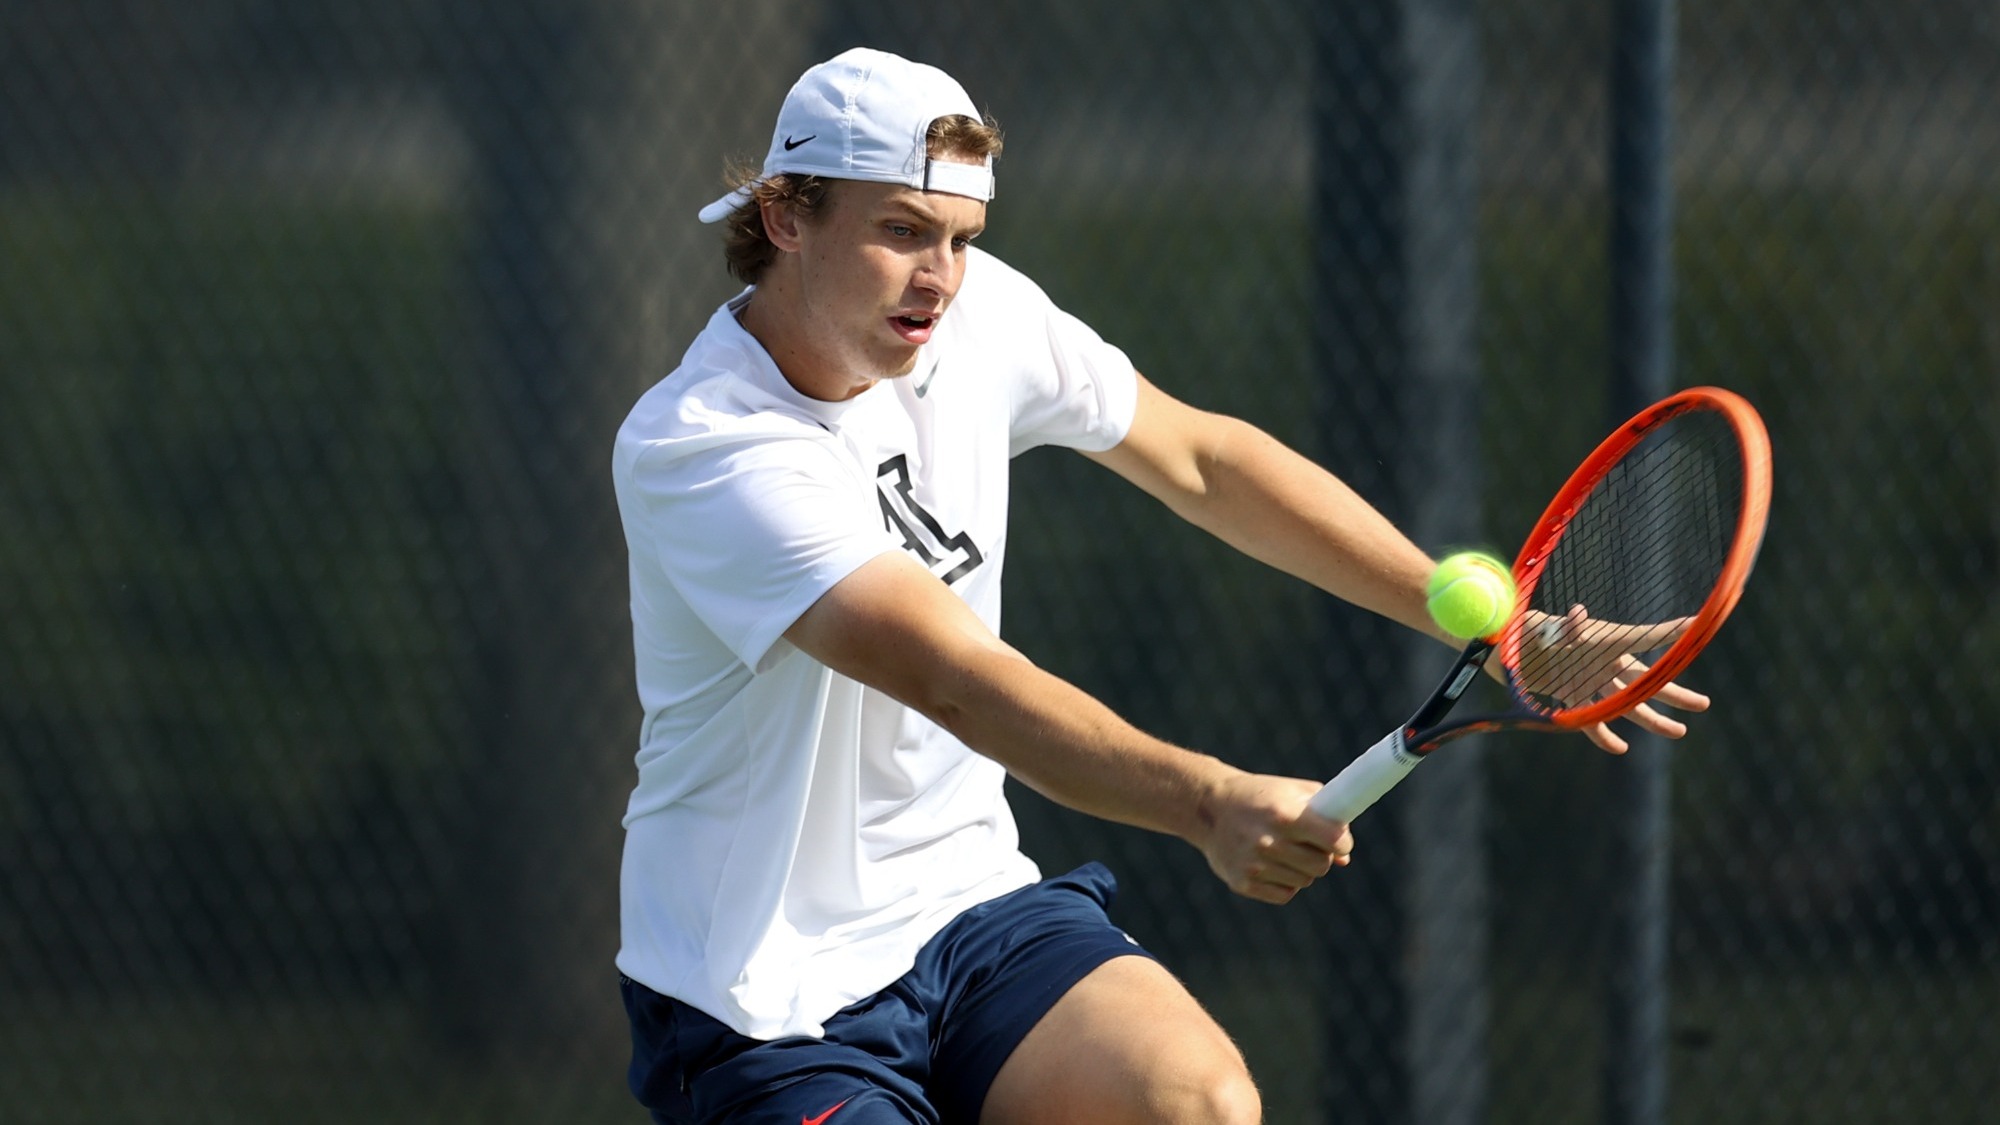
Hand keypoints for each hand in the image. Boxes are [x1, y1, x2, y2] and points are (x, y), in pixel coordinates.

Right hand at [1194, 773, 1353, 903]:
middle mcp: (1269, 842)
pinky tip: (1272, 864)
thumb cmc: (1259, 796)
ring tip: (1283, 850)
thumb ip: (1324, 816)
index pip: (1333, 840)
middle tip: (1309, 844)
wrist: (1208, 807)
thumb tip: (1344, 858)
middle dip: (1321, 856)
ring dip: (1301, 868)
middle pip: (1321, 865)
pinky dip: (1285, 883)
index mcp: (1284, 815)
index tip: (1339, 841)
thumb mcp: (1291, 792)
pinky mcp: (1243, 883)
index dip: (1342, 842)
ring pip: (1304, 881)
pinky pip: (1285, 894)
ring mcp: (1254, 865)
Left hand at [1515, 604, 1710, 752]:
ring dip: (1652, 719)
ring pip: (1628, 704)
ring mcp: (1592, 682)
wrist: (1510, 646)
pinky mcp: (1574, 698)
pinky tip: (1620, 748)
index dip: (1673, 632)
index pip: (1647, 637)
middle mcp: (1606, 662)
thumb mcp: (1553, 627)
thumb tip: (1579, 614)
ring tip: (1679, 731)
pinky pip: (1593, 721)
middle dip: (1675, 694)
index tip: (1702, 625)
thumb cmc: (1537, 630)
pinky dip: (1603, 736)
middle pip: (1647, 680)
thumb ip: (1568, 626)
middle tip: (1703, 705)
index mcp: (1608, 640)